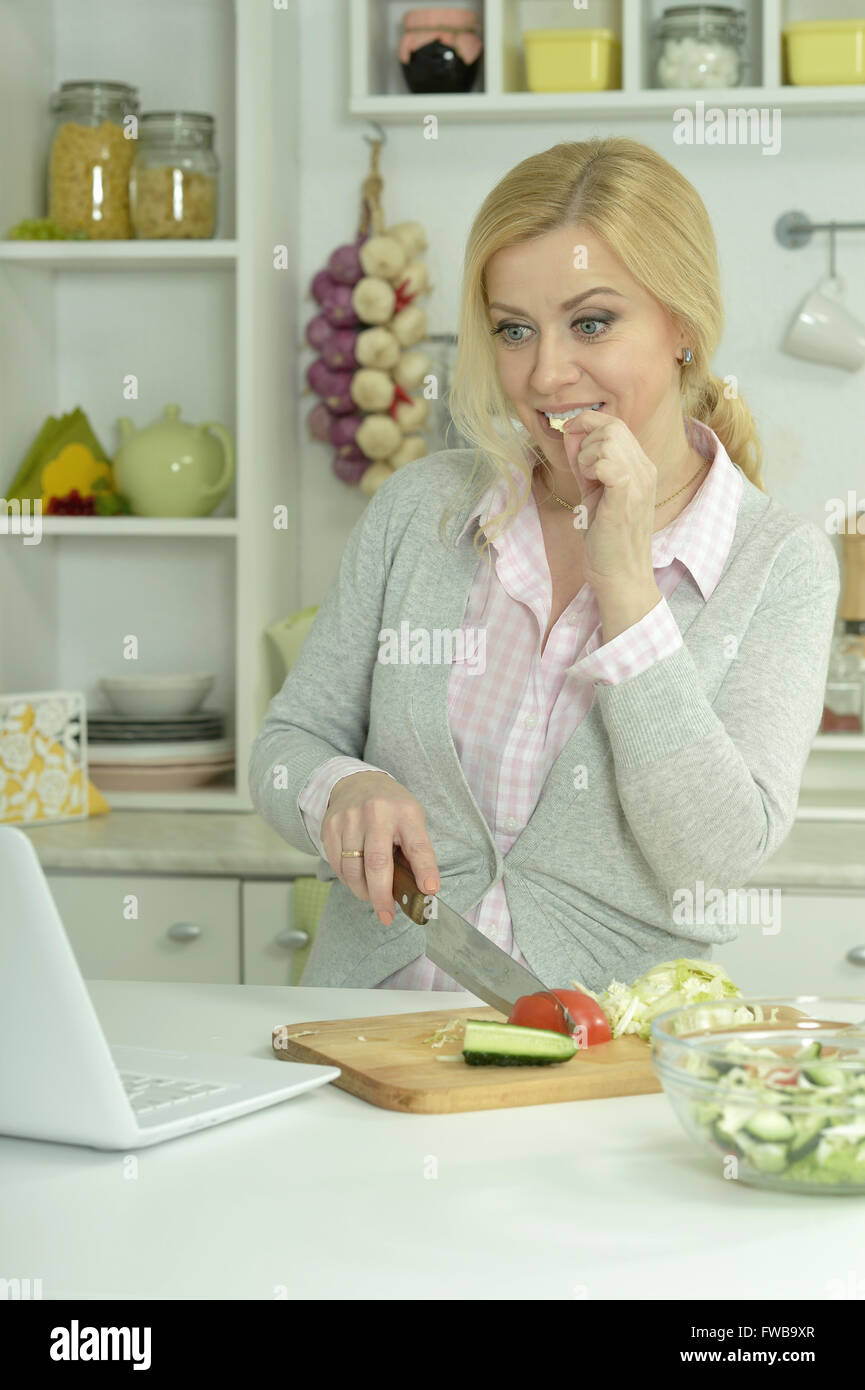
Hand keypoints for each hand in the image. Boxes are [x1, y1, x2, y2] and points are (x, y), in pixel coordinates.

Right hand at [322, 771, 439, 926]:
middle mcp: (376, 813)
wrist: (357, 782)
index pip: (418, 845)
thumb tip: (421, 889)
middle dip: (382, 895)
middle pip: (377, 863)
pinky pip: (337, 865)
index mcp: (405, 812)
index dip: (425, 869)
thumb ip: (416, 850)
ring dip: (363, 891)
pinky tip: (357, 879)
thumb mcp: (412, 819)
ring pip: (352, 869)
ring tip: (372, 897)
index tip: (429, 890)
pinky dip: (348, 880)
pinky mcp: (330, 827)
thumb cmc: (391, 807)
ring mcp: (349, 819)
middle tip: (387, 915)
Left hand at [558, 410, 656, 592]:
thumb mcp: (593, 492)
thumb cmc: (606, 538)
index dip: (587, 423)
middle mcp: (645, 470)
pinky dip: (590, 467)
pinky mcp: (627, 497)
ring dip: (586, 455)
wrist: (620, 574)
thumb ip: (584, 463)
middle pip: (612, 427)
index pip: (616, 425)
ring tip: (586, 480)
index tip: (569, 437)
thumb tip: (571, 433)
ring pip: (608, 440)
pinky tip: (590, 484)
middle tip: (580, 470)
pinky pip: (607, 462)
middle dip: (585, 440)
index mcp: (641, 467)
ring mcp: (639, 482)